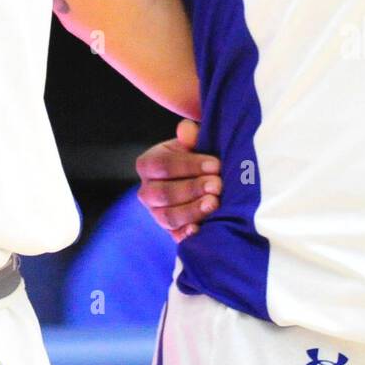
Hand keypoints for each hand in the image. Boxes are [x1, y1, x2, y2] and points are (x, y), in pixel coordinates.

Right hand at [135, 119, 221, 243]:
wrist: (201, 178)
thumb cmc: (197, 156)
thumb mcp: (193, 142)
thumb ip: (190, 135)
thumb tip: (187, 129)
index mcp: (148, 164)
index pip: (163, 165)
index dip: (189, 165)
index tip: (215, 165)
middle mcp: (146, 191)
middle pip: (163, 193)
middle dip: (192, 189)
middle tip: (217, 185)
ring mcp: (156, 213)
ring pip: (168, 216)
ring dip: (192, 211)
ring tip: (214, 203)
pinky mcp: (169, 231)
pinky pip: (174, 236)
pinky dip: (186, 234)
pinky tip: (201, 229)